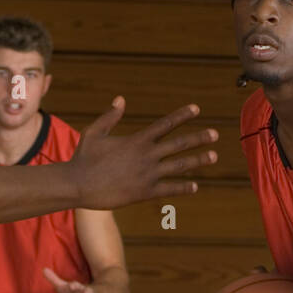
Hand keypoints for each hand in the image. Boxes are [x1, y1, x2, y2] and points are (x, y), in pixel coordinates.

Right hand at [70, 98, 218, 208]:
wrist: (77, 185)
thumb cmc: (83, 158)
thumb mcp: (95, 132)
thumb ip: (110, 116)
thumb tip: (120, 100)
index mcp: (137, 140)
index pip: (164, 124)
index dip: (182, 115)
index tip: (196, 109)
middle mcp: (146, 155)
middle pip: (178, 144)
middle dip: (198, 138)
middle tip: (215, 134)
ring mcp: (147, 174)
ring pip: (179, 166)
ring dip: (198, 160)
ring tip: (213, 156)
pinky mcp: (145, 192)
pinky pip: (169, 189)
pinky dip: (183, 187)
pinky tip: (196, 186)